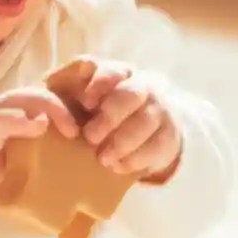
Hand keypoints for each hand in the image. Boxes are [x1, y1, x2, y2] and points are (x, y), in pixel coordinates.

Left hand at [0, 87, 80, 191]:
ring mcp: (18, 139)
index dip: (62, 112)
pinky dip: (57, 163)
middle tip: (94, 142)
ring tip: (90, 158)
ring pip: (51, 134)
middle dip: (77, 122)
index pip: (44, 100)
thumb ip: (9, 123)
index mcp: (11, 105)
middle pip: (55, 114)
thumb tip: (44, 122)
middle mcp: (19, 118)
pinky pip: (41, 158)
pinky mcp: (15, 161)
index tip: (74, 133)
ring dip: (69, 143)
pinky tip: (70, 176)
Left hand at [76, 57, 182, 181]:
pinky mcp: (170, 134)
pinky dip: (135, 159)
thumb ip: (67, 85)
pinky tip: (118, 166)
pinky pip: (157, 146)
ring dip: (122, 142)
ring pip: (146, 121)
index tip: (86, 104)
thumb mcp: (78, 97)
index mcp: (118, 73)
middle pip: (131, 94)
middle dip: (110, 117)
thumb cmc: (96, 112)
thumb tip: (68, 81)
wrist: (139, 132)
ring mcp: (160, 109)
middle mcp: (143, 85)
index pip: (112, 70)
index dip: (100, 85)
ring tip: (103, 159)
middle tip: (90, 137)